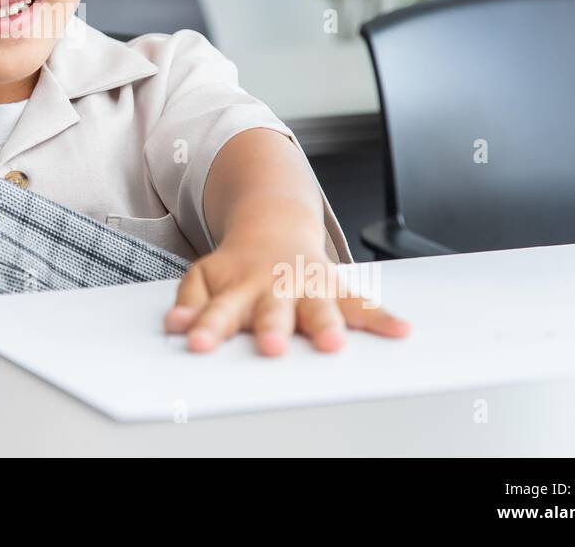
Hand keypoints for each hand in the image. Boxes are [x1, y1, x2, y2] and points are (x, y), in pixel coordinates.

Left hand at [164, 229, 410, 355]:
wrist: (274, 227)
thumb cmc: (238, 267)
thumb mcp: (204, 277)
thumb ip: (190, 303)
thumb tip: (174, 327)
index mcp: (238, 289)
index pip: (219, 313)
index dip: (208, 329)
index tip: (199, 344)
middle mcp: (274, 289)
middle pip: (273, 312)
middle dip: (274, 329)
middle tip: (272, 346)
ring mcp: (307, 288)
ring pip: (319, 307)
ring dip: (326, 325)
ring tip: (333, 344)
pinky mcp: (337, 288)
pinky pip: (361, 304)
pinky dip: (381, 318)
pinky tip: (400, 330)